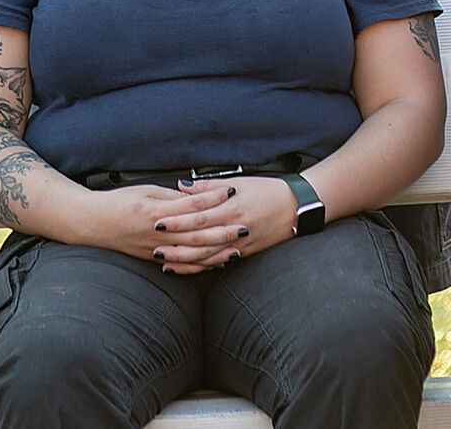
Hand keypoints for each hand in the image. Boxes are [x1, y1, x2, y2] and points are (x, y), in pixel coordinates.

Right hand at [76, 182, 244, 272]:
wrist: (94, 222)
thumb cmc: (119, 203)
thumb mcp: (146, 191)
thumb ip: (172, 196)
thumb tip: (196, 197)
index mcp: (157, 210)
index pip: (192, 205)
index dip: (213, 198)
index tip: (230, 191)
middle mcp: (158, 232)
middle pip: (197, 233)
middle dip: (224, 230)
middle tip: (245, 226)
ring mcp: (157, 249)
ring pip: (192, 253)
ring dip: (217, 251)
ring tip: (236, 247)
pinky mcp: (154, 259)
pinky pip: (182, 264)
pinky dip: (200, 264)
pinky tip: (215, 262)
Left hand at [154, 176, 299, 271]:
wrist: (297, 206)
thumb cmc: (268, 191)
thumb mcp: (238, 182)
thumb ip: (208, 187)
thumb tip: (183, 187)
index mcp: (231, 208)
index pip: (198, 217)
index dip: (177, 220)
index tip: (158, 222)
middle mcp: (234, 229)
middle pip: (199, 240)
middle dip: (175, 244)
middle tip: (153, 245)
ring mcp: (240, 244)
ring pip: (207, 256)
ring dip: (184, 260)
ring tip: (164, 261)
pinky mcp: (244, 253)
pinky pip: (219, 262)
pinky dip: (201, 267)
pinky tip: (187, 268)